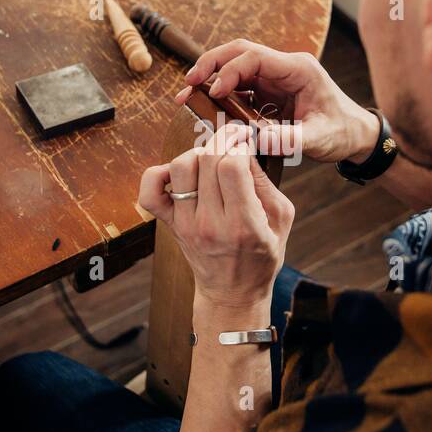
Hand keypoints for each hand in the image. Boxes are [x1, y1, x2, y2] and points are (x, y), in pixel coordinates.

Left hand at [138, 123, 293, 310]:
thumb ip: (264, 182)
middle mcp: (210, 224)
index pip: (232, 166)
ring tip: (211, 157)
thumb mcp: (282, 220)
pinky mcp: (171, 225)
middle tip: (233, 137)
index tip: (247, 141)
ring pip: (179, 168)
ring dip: (197, 153)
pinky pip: (150, 193)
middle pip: (207, 160)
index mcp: (244, 224)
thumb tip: (244, 148)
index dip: (239, 144)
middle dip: (222, 139)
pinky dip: (158, 174)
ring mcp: (186, 224)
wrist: (233, 294)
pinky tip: (178, 173)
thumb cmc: (262, 256)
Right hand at [178, 39, 379, 164]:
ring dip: (210, 79)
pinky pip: (239, 88)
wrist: (355, 136)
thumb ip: (288, 140)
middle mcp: (284, 68)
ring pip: (235, 67)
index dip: (230, 71)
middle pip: (239, 52)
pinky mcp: (268, 93)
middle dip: (211, 64)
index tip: (214, 93)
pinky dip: (219, 95)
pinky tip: (203, 108)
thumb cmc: (341, 133)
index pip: (255, 57)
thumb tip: (253, 140)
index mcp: (298, 69)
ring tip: (186, 96)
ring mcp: (274, 79)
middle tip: (188, 82)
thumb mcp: (318, 139)